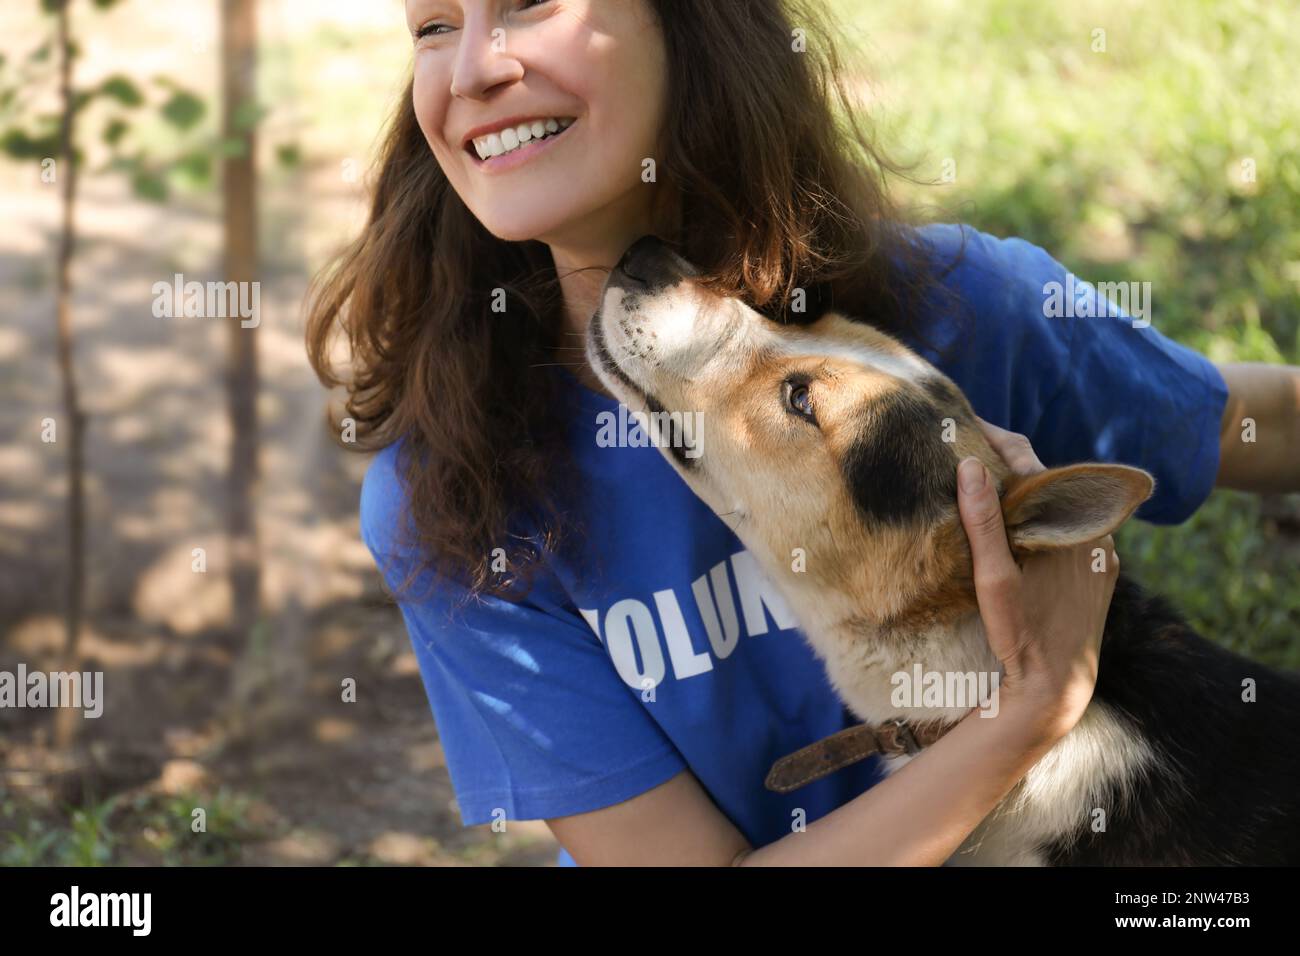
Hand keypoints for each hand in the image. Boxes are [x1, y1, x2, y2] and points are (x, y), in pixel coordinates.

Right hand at [956, 418, 1119, 741]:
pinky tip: (1015, 526)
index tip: (967, 424)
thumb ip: (984, 521)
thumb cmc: (1022, 634)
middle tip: (968, 451)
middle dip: (1008, 464)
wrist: (1057, 689)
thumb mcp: (995, 578)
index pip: (1030, 461)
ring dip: (1026, 493)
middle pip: (1046, 481)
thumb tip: (968, 465)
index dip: (996, 439)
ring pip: (1058, 506)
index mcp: (1069, 523)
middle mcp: (1093, 532)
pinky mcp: (1100, 574)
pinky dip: (1042, 520)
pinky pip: (1068, 531)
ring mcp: (1100, 553)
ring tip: (986, 484)